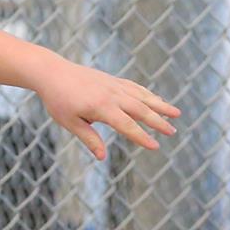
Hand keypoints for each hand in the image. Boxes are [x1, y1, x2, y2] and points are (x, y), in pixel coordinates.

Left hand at [29, 55, 179, 159]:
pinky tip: (157, 100)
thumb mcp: (70, 123)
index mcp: (101, 107)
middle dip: (158, 122)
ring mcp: (114, 85)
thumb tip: (102, 156)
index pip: (127, 125)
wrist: (52, 72)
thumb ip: (89, 138)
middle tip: (173, 132)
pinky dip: (148, 94)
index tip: (155, 146)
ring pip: (143, 96)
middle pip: (141, 110)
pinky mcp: (112, 79)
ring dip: (161, 105)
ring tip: (177, 114)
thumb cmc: (58, 100)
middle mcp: (112, 95)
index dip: (142, 137)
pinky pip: (135, 87)